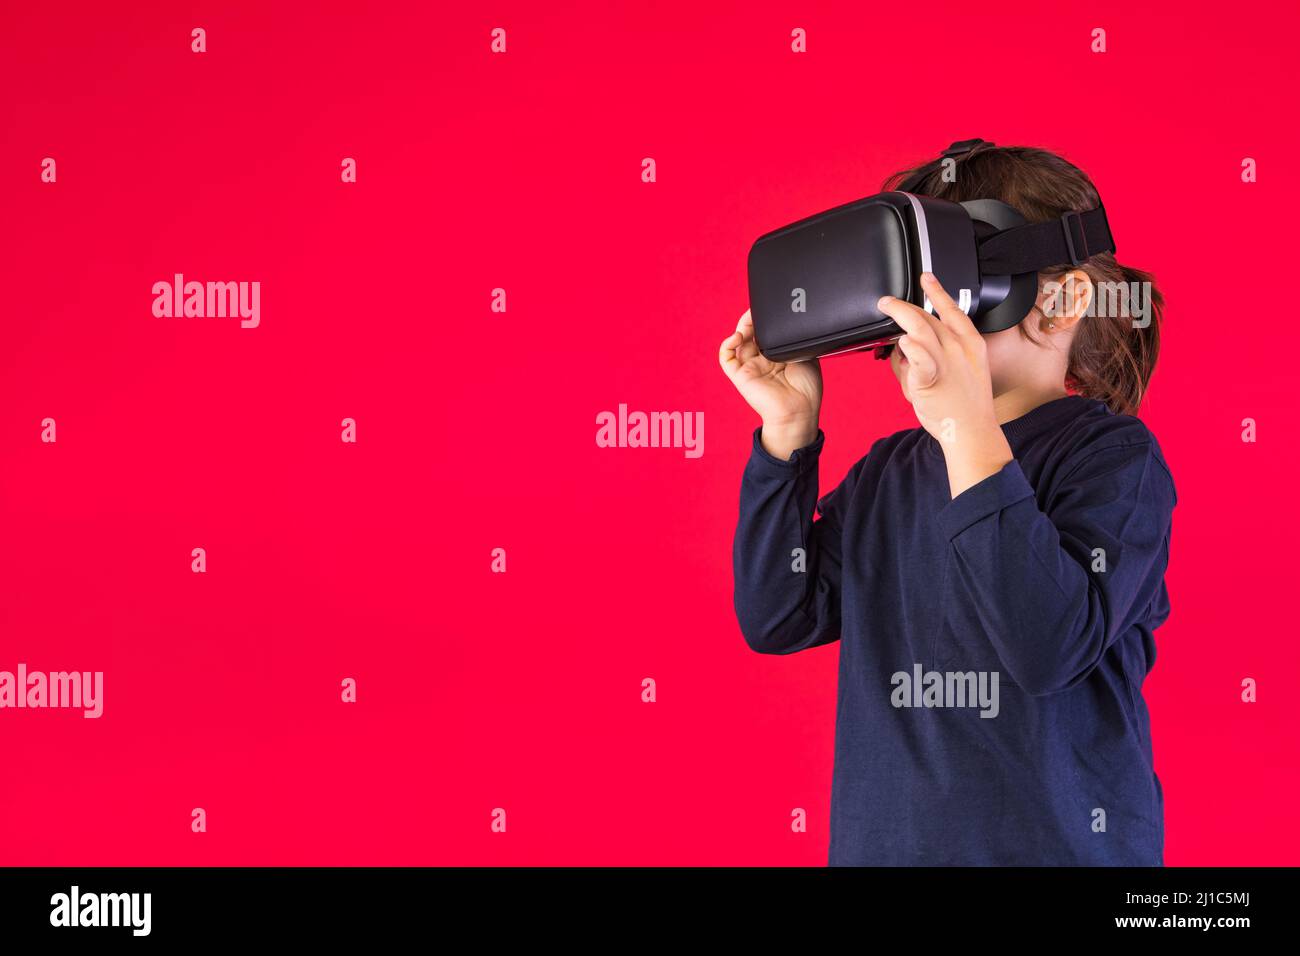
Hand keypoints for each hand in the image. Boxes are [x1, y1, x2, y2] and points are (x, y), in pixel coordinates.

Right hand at [719, 309, 821, 458]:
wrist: (800, 411)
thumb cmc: (807, 389)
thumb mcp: (807, 354)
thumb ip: (797, 339)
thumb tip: (792, 323)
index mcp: (776, 355)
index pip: (766, 331)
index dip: (765, 319)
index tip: (771, 307)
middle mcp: (761, 360)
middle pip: (751, 333)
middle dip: (753, 318)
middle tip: (760, 310)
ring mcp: (749, 367)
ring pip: (738, 341)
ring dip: (742, 326)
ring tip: (750, 319)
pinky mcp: (740, 376)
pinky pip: (726, 358)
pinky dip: (727, 344)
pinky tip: (737, 336)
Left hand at [877, 273, 1012, 496]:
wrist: (971, 431)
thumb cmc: (965, 405)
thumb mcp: (958, 373)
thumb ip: (931, 356)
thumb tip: (902, 347)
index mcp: (971, 343)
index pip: (952, 309)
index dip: (937, 291)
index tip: (926, 278)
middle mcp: (959, 347)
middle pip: (928, 317)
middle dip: (905, 305)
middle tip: (887, 301)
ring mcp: (946, 360)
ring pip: (920, 328)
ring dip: (900, 314)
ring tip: (886, 308)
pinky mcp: (930, 377)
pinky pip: (917, 355)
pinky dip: (908, 346)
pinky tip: (902, 342)